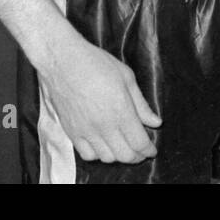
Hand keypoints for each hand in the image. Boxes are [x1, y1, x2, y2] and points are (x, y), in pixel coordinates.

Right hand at [40, 35, 160, 164]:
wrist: (63, 61)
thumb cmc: (96, 63)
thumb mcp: (126, 77)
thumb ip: (141, 104)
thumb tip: (156, 122)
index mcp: (121, 111)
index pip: (139, 142)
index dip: (148, 149)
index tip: (152, 149)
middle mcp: (104, 126)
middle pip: (125, 155)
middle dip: (137, 156)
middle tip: (141, 150)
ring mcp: (86, 131)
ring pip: (107, 158)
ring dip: (118, 155)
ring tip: (123, 146)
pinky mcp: (71, 132)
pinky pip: (87, 155)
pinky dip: (98, 154)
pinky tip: (103, 144)